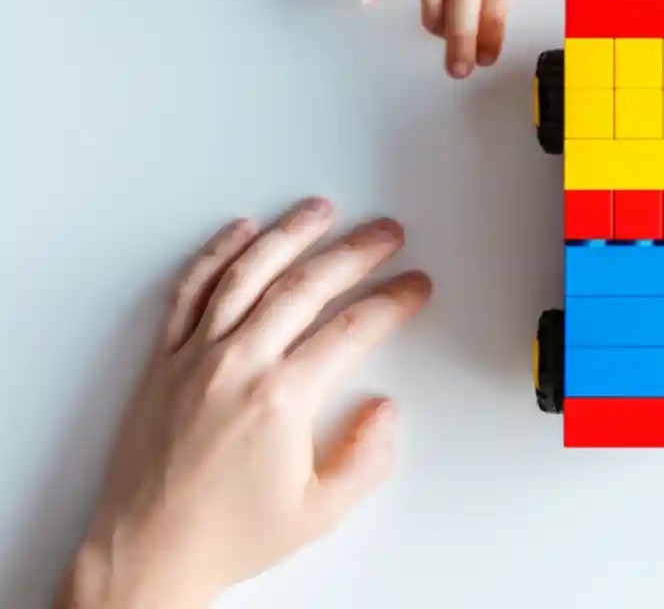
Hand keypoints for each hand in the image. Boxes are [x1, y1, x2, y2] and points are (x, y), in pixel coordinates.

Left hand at [55, 199, 431, 608]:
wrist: (148, 552)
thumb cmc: (227, 535)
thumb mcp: (320, 510)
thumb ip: (366, 457)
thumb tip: (386, 411)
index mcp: (283, 399)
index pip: (353, 329)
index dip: (393, 302)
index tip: (414, 286)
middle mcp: (238, 365)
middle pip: (307, 287)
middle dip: (355, 253)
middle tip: (385, 234)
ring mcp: (196, 357)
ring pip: (248, 274)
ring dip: (289, 235)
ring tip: (320, 211)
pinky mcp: (164, 361)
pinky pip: (190, 292)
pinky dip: (215, 255)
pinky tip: (239, 232)